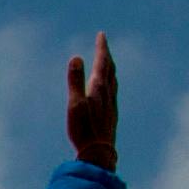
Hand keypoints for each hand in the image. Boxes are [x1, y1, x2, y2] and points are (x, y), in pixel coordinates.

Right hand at [64, 32, 119, 171]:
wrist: (99, 154)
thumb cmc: (84, 130)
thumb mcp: (75, 104)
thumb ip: (75, 81)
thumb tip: (76, 57)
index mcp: (99, 88)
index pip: (103, 62)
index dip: (102, 47)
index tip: (102, 34)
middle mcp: (108, 94)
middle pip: (110, 69)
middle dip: (106, 54)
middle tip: (103, 43)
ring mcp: (111, 105)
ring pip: (113, 80)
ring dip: (110, 68)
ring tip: (107, 62)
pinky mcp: (111, 115)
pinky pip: (112, 91)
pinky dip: (110, 82)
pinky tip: (108, 90)